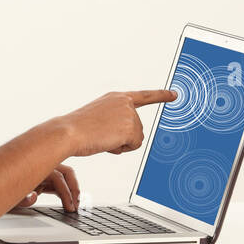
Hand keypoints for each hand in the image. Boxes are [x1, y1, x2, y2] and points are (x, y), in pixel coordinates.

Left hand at [12, 164, 81, 212]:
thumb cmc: (1, 191)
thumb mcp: (9, 197)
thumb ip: (22, 199)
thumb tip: (34, 197)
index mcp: (33, 169)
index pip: (58, 177)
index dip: (66, 192)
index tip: (70, 206)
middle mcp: (39, 168)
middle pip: (65, 172)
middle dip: (74, 188)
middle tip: (76, 205)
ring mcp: (41, 173)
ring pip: (63, 176)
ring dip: (71, 188)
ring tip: (74, 204)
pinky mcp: (42, 180)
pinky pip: (57, 183)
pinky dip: (64, 191)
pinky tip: (67, 201)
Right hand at [58, 89, 177, 156]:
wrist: (69, 132)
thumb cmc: (76, 129)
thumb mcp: (97, 120)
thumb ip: (114, 123)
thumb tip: (128, 138)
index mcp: (115, 97)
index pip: (143, 96)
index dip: (161, 95)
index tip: (174, 94)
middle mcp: (124, 102)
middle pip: (137, 128)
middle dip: (122, 138)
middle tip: (100, 135)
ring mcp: (129, 114)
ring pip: (136, 138)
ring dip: (120, 144)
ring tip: (101, 138)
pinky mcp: (131, 127)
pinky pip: (134, 145)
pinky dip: (121, 149)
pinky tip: (107, 142)